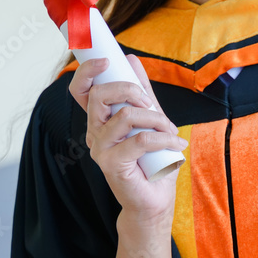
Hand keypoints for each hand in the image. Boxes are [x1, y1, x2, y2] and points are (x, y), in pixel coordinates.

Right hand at [69, 55, 185, 226]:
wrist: (155, 198)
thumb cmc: (152, 159)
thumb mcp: (150, 118)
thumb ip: (140, 91)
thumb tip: (131, 59)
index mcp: (100, 119)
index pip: (81, 90)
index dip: (87, 71)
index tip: (106, 59)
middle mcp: (94, 132)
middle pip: (98, 95)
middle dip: (128, 89)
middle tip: (149, 101)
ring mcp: (99, 148)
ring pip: (125, 116)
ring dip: (156, 118)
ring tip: (171, 131)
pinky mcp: (110, 164)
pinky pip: (140, 139)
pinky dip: (164, 138)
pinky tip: (176, 144)